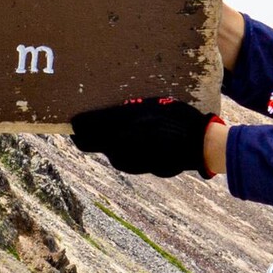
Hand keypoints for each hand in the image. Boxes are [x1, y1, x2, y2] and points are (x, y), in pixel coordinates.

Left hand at [70, 97, 222, 177]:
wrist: (197, 145)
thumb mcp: (147, 104)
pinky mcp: (135, 168)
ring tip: (118, 124)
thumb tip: (99, 112)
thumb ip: (122, 109)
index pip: (81, 128)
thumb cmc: (173, 117)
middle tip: (89, 120)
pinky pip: (119, 155)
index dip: (76, 122)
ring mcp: (125, 160)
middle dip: (84, 132)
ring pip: (104, 149)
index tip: (75, 114)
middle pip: (86, 142)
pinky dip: (120, 147)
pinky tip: (134, 137)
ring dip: (105, 139)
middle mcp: (115, 147)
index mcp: (116, 126)